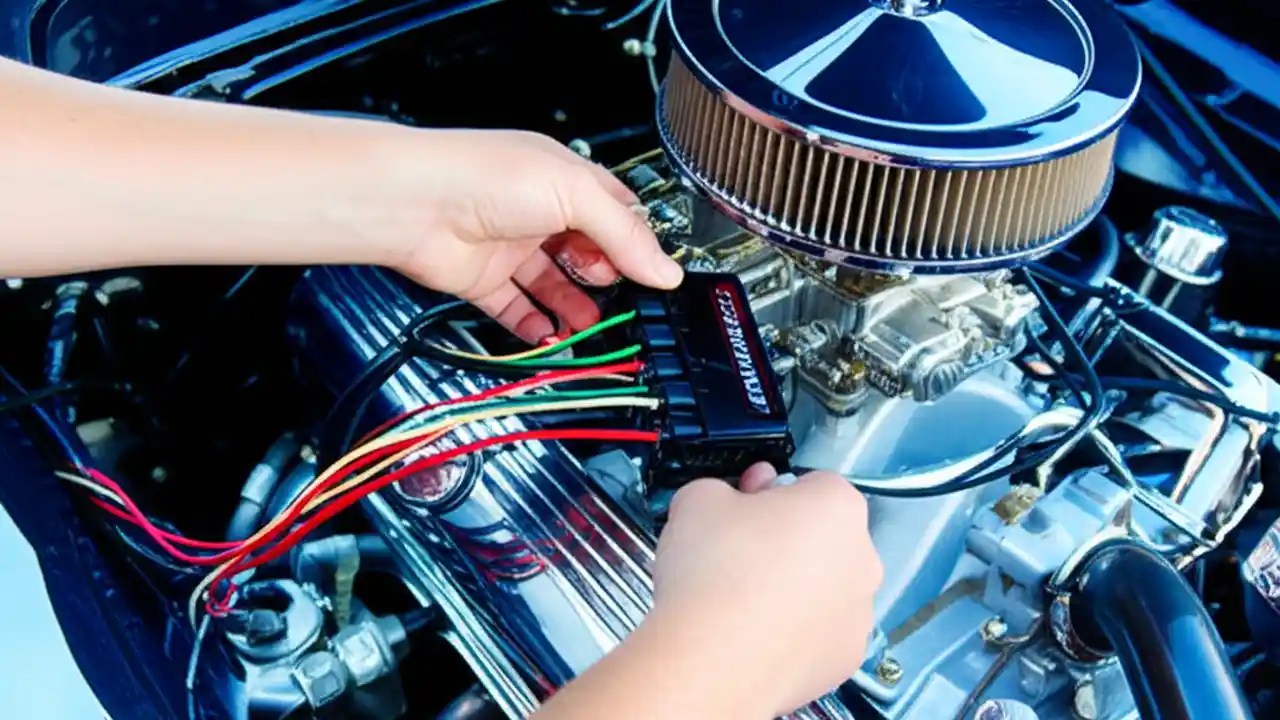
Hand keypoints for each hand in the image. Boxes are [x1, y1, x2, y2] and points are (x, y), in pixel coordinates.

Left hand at [367, 128, 683, 341]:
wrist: (415, 203)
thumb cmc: (482, 176)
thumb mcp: (574, 193)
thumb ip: (623, 234)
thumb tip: (664, 269)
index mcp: (565, 178)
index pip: (615, 212)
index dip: (635, 242)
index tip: (653, 273)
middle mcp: (538, 210)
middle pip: (586, 252)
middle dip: (607, 278)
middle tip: (622, 297)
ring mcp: (510, 245)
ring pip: (553, 285)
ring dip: (575, 308)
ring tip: (591, 326)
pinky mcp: (484, 278)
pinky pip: (516, 308)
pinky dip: (535, 325)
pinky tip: (552, 335)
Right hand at [649, 465, 881, 716]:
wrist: (711, 659)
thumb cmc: (714, 577)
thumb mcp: (699, 498)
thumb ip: (720, 488)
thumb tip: (721, 500)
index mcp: (837, 506)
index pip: (808, 483)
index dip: (769, 491)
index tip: (744, 505)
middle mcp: (861, 558)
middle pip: (823, 536)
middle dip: (785, 539)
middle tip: (737, 551)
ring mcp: (858, 612)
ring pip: (824, 587)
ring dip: (791, 586)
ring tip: (739, 597)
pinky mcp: (844, 657)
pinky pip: (819, 632)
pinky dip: (793, 630)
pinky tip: (753, 631)